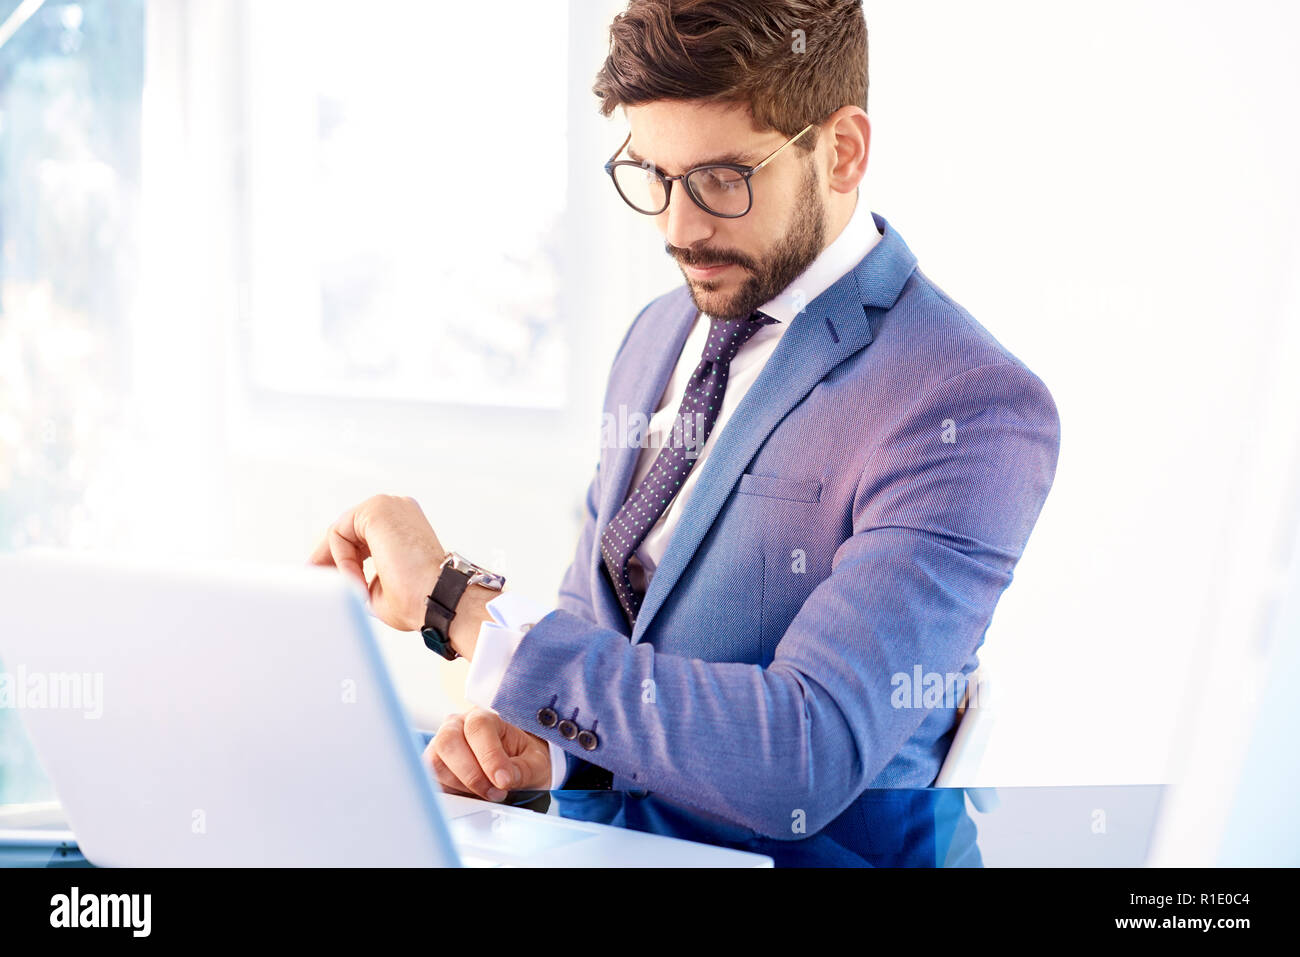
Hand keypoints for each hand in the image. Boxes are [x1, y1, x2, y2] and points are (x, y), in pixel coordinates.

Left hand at [307, 494, 444, 632]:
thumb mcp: (379, 587)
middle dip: (327, 560)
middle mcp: (397, 509)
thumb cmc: (417, 600)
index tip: (324, 582)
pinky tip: (356, 580)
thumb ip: (358, 575)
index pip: (359, 535)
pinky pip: (339, 534)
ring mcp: (388, 505)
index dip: (339, 560)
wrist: (438, 600)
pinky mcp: (376, 509)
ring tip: (351, 591)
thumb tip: (331, 581)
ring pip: (340, 533)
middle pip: (345, 530)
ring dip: (339, 566)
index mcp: (403, 523)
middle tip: (314, 584)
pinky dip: (342, 561)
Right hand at [424, 707, 552, 800]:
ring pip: (436, 763)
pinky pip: (432, 781)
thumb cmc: (525, 758)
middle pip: (448, 742)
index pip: (478, 728)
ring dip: (462, 785)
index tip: (503, 781)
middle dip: (472, 774)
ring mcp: (441, 746)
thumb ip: (523, 769)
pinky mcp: (434, 768)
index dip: (489, 756)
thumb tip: (503, 780)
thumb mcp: (536, 763)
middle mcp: (457, 726)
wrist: (517, 764)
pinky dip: (452, 793)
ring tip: (488, 794)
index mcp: (484, 716)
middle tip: (495, 793)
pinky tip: (472, 796)